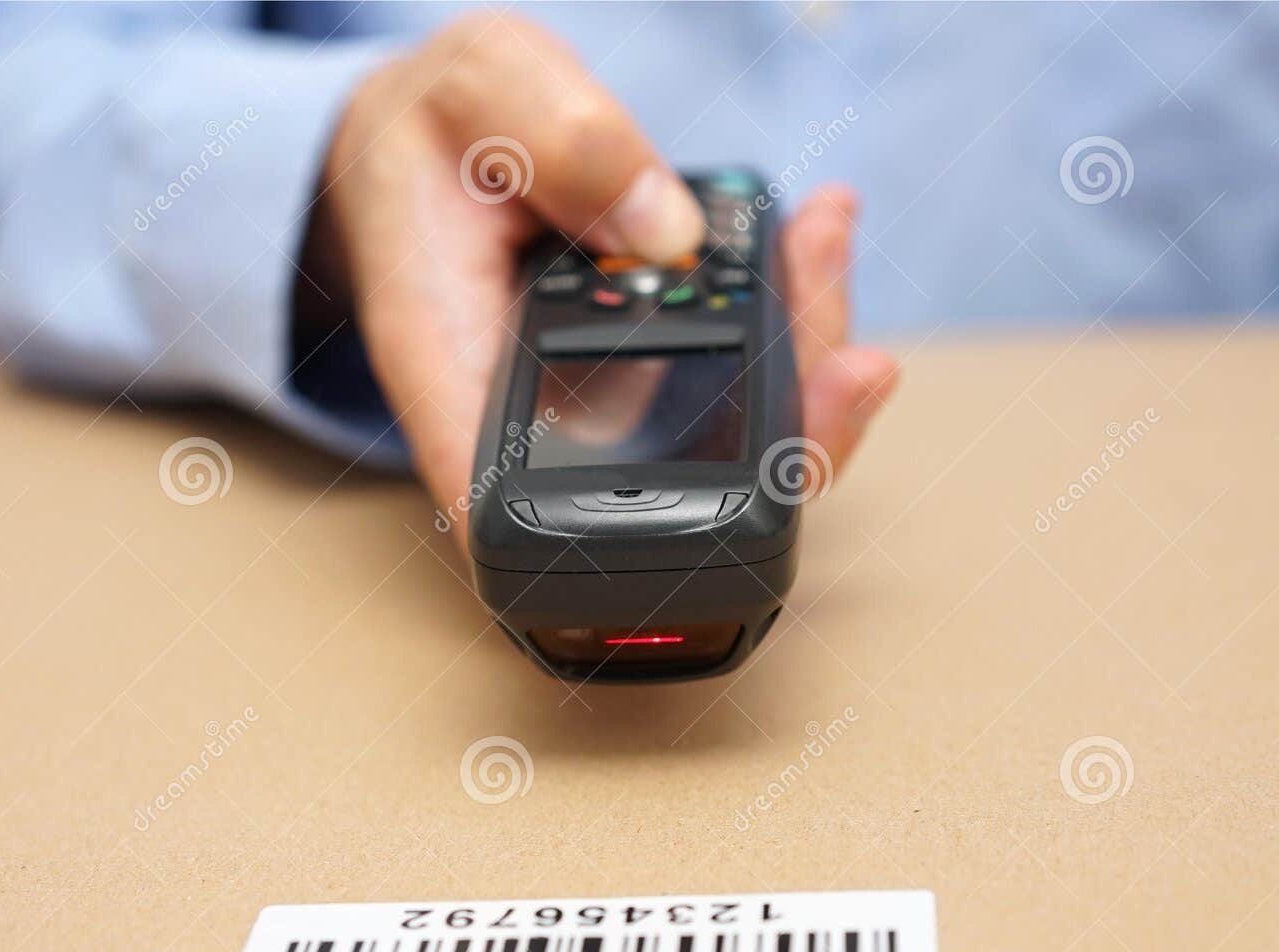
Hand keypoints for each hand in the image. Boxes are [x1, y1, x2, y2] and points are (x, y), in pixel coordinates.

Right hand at [313, 12, 899, 552]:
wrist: (427, 138)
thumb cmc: (432, 130)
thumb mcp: (481, 89)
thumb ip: (564, 145)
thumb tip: (671, 232)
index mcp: (452, 366)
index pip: (523, 499)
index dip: (634, 535)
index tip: (739, 500)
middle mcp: (527, 411)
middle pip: (662, 481)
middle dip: (780, 434)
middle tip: (851, 361)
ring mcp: (594, 398)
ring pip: (717, 433)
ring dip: (802, 355)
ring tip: (826, 238)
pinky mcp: (641, 367)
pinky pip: (729, 370)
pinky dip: (788, 309)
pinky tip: (813, 230)